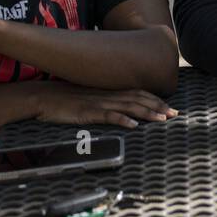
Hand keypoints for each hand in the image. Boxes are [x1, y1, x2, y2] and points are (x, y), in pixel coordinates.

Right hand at [32, 80, 177, 128]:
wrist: (42, 96)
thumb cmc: (63, 98)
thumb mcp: (88, 97)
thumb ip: (104, 100)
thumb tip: (119, 110)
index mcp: (108, 90)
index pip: (137, 92)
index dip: (155, 99)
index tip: (169, 107)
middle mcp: (107, 94)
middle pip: (138, 98)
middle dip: (158, 106)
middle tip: (174, 114)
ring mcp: (98, 102)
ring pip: (128, 106)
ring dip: (147, 113)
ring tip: (162, 119)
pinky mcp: (87, 111)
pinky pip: (108, 115)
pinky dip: (122, 120)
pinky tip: (133, 126)